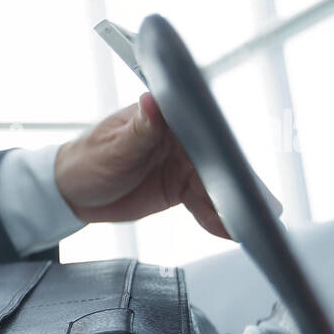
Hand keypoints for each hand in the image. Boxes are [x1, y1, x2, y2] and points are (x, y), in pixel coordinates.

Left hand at [53, 93, 280, 237]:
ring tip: (252, 225)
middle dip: (238, 182)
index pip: (200, 128)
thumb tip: (154, 102)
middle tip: (261, 204)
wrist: (72, 191)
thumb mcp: (112, 148)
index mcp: (165, 117)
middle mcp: (180, 137)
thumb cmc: (86, 160)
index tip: (235, 165)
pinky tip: (230, 231)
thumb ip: (139, 130)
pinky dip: (218, 218)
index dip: (220, 147)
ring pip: (215, 185)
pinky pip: (205, 203)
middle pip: (216, 159)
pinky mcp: (181, 186)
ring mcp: (183, 163)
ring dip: (233, 205)